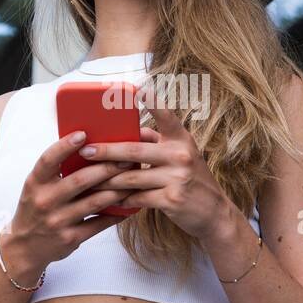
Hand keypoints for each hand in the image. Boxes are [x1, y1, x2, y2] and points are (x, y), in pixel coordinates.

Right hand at [1, 129, 137, 279]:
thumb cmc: (36, 208)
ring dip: (117, 189)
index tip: (83, 134)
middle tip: (126, 158)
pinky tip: (129, 205)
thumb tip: (87, 146)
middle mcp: (45, 201)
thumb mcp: (37, 187)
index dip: (65, 146)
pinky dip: (116, 213)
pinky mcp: (70, 238)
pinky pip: (99, 224)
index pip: (48, 160)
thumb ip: (56, 170)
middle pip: (80, 180)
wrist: (25, 247)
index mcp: (35, 183)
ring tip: (133, 178)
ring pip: (95, 202)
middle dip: (107, 168)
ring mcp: (58, 221)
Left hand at [77, 87, 228, 241]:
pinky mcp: (172, 199)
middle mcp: (180, 155)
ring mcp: (177, 177)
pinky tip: (111, 200)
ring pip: (132, 177)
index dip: (152, 101)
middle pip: (135, 150)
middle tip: (86, 151)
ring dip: (108, 180)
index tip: (138, 89)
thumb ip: (158, 142)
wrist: (216, 214)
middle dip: (107, 151)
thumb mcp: (182, 155)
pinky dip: (122, 200)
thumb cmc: (193, 181)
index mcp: (182, 139)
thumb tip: (129, 132)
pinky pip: (138, 198)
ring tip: (90, 181)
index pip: (166, 116)